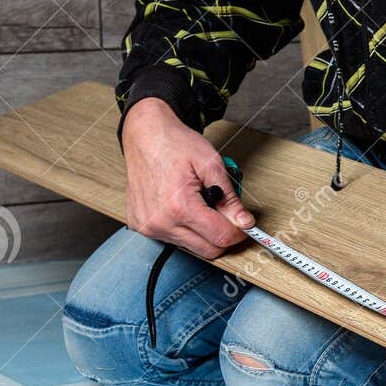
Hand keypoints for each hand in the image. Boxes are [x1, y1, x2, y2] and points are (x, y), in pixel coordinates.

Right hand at [121, 98, 254, 258]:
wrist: (145, 135)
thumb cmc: (175, 143)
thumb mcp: (211, 164)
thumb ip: (230, 198)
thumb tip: (244, 222)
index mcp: (180, 207)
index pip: (220, 237)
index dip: (238, 232)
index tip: (243, 224)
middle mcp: (161, 222)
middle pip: (208, 250)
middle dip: (222, 234)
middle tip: (223, 212)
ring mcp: (148, 226)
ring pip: (191, 247)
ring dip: (202, 232)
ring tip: (199, 204)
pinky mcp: (141, 226)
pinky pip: (172, 239)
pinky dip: (183, 228)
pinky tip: (181, 207)